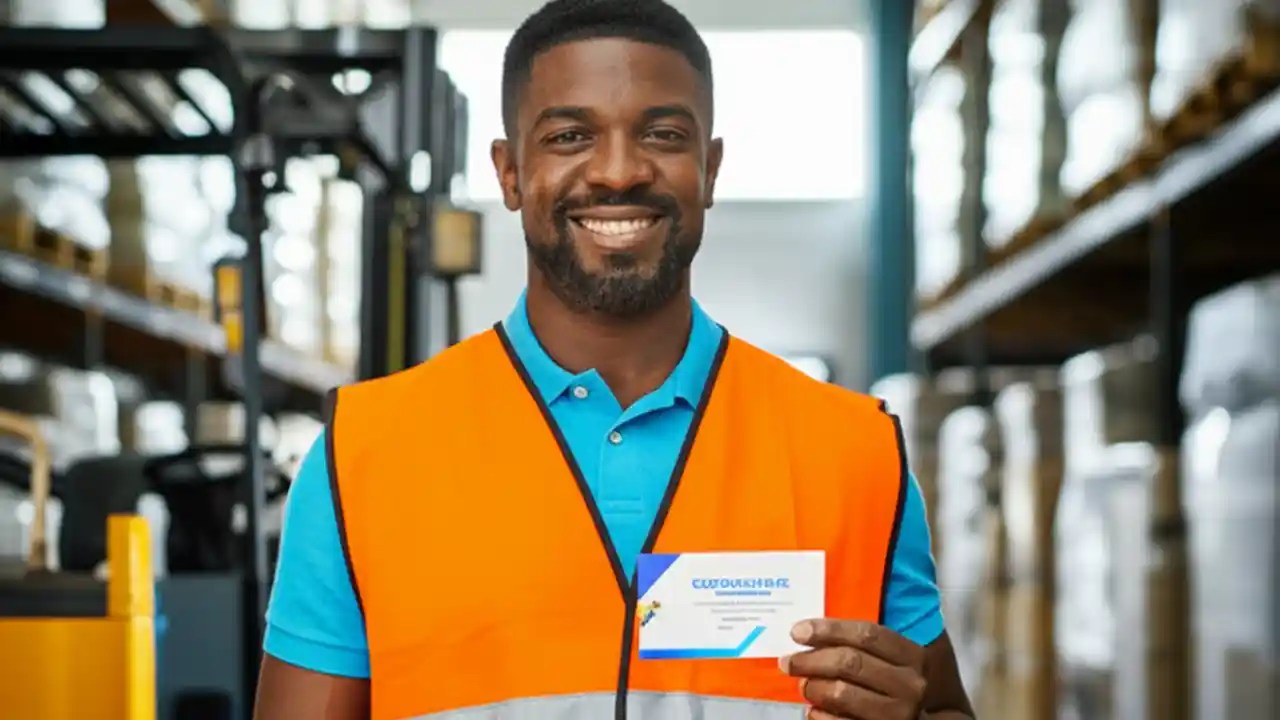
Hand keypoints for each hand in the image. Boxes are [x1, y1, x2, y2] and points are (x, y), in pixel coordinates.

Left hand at [778, 619, 927, 719]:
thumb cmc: (893, 685)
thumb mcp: (888, 661)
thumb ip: (859, 647)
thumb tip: (808, 635)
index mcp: (912, 657)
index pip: (867, 634)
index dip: (829, 629)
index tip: (798, 631)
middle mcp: (909, 685)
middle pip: (850, 662)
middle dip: (811, 660)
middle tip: (788, 661)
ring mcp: (897, 713)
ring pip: (841, 692)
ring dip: (813, 687)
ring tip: (804, 685)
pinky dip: (819, 714)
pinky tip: (814, 709)